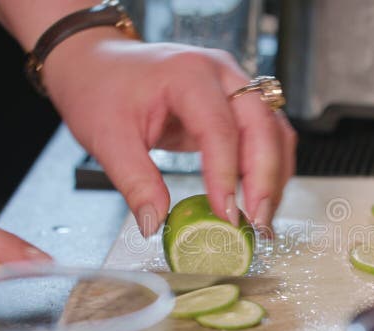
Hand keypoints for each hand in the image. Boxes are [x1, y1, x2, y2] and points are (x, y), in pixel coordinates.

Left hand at [42, 30, 295, 235]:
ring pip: (275, 131)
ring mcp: (235, 86)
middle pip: (263, 126)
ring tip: (261, 218)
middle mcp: (221, 74)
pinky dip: (269, 167)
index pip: (220, 127)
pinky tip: (259, 198)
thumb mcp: (107, 137)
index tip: (226, 214)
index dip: (226, 174)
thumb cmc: (101, 88)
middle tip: (257, 222)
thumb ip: (134, 182)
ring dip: (274, 176)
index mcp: (187, 73)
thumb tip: (155, 223)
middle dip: (265, 178)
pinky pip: (268, 135)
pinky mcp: (238, 104)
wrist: (98, 64)